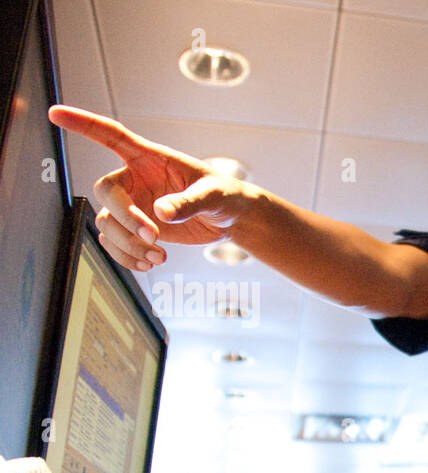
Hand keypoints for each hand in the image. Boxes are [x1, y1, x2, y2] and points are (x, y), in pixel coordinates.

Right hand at [48, 106, 254, 270]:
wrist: (230, 218)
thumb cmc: (224, 195)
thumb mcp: (213, 195)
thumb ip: (188, 202)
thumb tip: (161, 212)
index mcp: (150, 158)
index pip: (111, 136)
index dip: (83, 124)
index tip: (56, 113)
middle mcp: (135, 180)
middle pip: (106, 192)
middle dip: (124, 217)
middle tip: (152, 235)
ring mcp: (133, 206)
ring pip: (107, 223)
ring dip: (127, 244)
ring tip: (158, 256)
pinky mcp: (137, 230)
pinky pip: (116, 244)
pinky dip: (128, 257)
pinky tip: (150, 262)